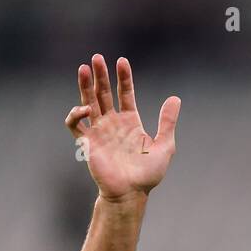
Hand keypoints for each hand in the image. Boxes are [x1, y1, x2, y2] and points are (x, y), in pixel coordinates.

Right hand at [65, 54, 179, 202]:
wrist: (131, 193)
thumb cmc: (148, 174)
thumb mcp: (165, 145)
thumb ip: (168, 122)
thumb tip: (175, 98)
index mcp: (130, 122)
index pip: (125, 93)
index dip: (124, 78)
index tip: (122, 61)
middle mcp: (113, 124)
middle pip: (104, 93)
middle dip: (100, 75)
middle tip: (97, 57)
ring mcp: (99, 132)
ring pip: (88, 102)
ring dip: (85, 85)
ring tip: (83, 68)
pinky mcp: (87, 143)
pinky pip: (75, 125)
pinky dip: (76, 114)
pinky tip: (85, 108)